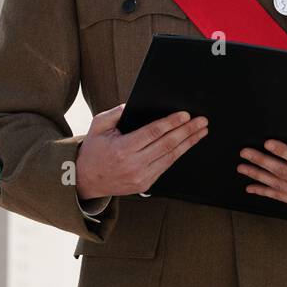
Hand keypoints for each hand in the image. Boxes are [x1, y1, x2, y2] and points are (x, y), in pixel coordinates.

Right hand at [77, 103, 207, 198]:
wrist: (85, 180)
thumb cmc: (94, 149)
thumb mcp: (98, 126)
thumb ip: (116, 112)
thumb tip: (135, 102)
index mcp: (122, 149)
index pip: (153, 133)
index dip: (171, 123)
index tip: (185, 114)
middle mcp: (133, 165)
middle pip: (167, 145)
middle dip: (187, 131)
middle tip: (202, 121)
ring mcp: (140, 177)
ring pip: (171, 157)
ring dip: (189, 143)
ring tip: (201, 131)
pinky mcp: (145, 184)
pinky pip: (166, 166)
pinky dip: (179, 154)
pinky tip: (188, 144)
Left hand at [236, 111, 286, 210]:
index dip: (283, 151)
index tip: (269, 143)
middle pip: (284, 172)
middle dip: (262, 161)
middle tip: (246, 152)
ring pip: (279, 185)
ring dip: (258, 176)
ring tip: (243, 167)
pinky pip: (281, 197)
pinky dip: (265, 192)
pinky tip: (251, 186)